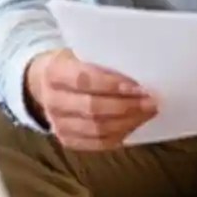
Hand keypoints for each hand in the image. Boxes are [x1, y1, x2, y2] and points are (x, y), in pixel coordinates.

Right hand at [24, 48, 157, 150]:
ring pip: (96, 129)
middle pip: (92, 108)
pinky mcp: (66, 140)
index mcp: (54, 72)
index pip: (83, 80)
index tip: (137, 86)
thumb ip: (104, 61)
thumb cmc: (75, 63)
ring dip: (127, 122)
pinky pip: (96, 144)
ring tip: (148, 113)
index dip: (111, 84)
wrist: (45, 81)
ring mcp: (57, 124)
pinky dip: (119, 135)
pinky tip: (134, 124)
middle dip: (126, 106)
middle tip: (151, 101)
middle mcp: (52, 101)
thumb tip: (142, 70)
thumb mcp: (82, 52)